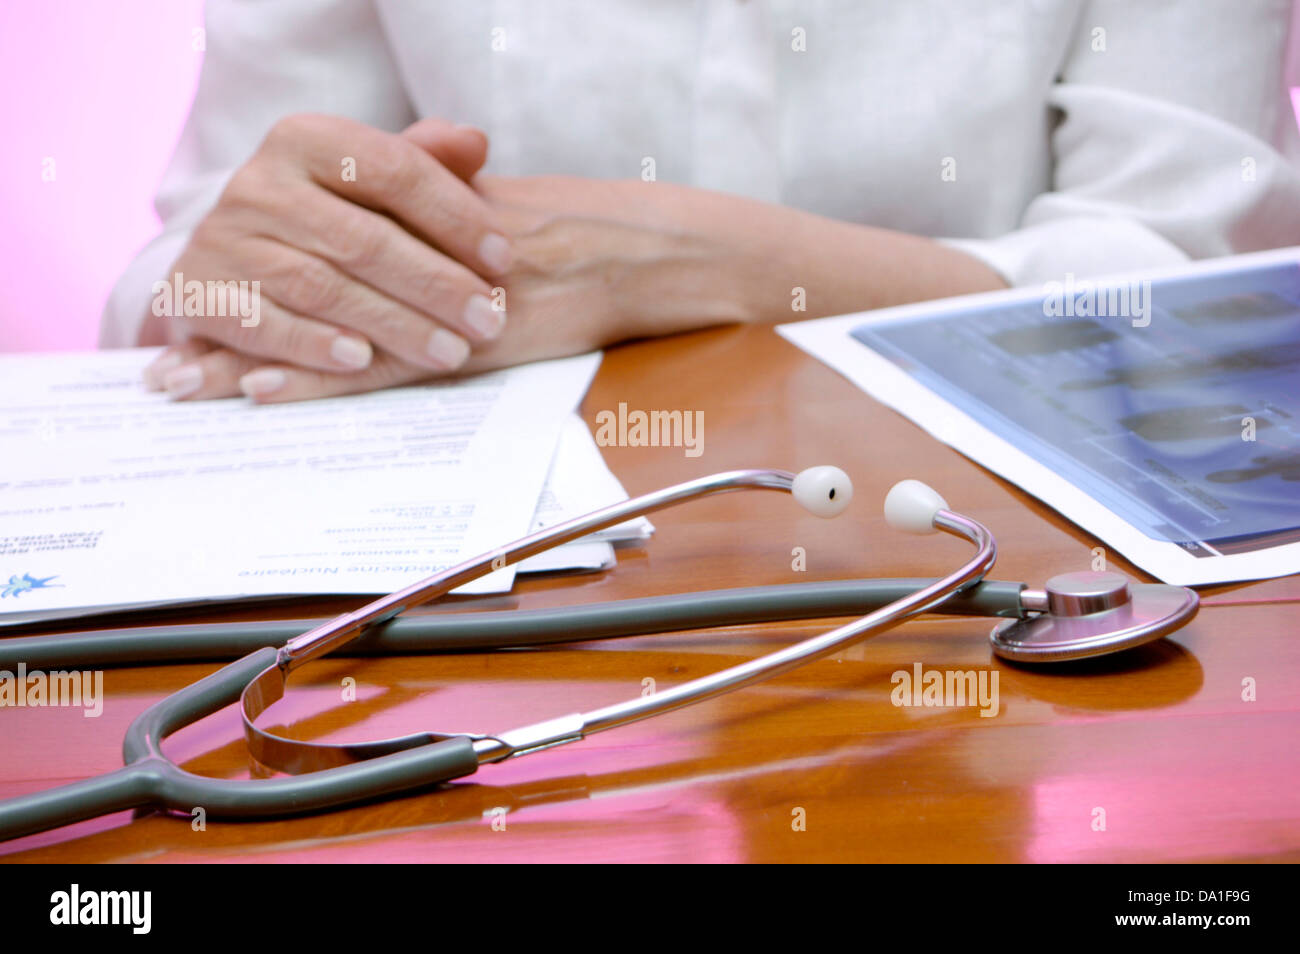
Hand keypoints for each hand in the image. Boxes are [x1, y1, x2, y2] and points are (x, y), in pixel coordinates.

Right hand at [140, 114, 513, 398]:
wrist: (226, 262)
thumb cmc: (325, 219)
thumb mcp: (369, 183)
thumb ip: (423, 162)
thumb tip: (474, 142)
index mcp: (305, 139)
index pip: (394, 169)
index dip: (456, 215)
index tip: (505, 259)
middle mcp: (258, 183)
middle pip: (364, 238)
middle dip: (437, 285)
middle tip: (490, 320)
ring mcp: (224, 240)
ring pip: (323, 286)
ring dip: (394, 324)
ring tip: (451, 352)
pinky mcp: (199, 295)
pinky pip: (264, 325)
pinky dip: (314, 345)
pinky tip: (362, 361)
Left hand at [147, 174, 737, 402]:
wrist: (629, 254)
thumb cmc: (568, 236)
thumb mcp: (483, 212)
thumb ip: (425, 218)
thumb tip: (375, 238)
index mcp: (408, 209)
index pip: (302, 242)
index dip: (244, 272)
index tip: (192, 304)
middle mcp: (406, 246)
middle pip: (291, 284)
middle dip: (225, 323)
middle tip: (165, 360)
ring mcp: (425, 296)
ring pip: (317, 323)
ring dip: (246, 355)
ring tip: (186, 384)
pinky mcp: (455, 340)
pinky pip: (370, 362)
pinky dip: (313, 376)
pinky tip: (261, 387)